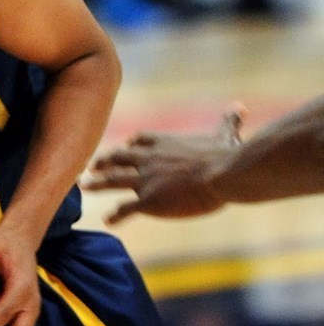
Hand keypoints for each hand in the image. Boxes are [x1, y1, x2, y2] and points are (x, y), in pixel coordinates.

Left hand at [84, 104, 245, 223]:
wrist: (221, 174)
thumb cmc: (226, 155)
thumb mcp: (224, 134)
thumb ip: (228, 121)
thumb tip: (240, 106)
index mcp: (165, 143)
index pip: (141, 140)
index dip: (132, 145)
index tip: (125, 147)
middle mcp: (148, 159)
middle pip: (118, 157)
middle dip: (104, 161)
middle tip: (92, 166)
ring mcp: (145, 180)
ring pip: (112, 180)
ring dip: (97, 184)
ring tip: (84, 187)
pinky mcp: (148, 200)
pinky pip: (125, 208)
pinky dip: (115, 215)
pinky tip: (108, 220)